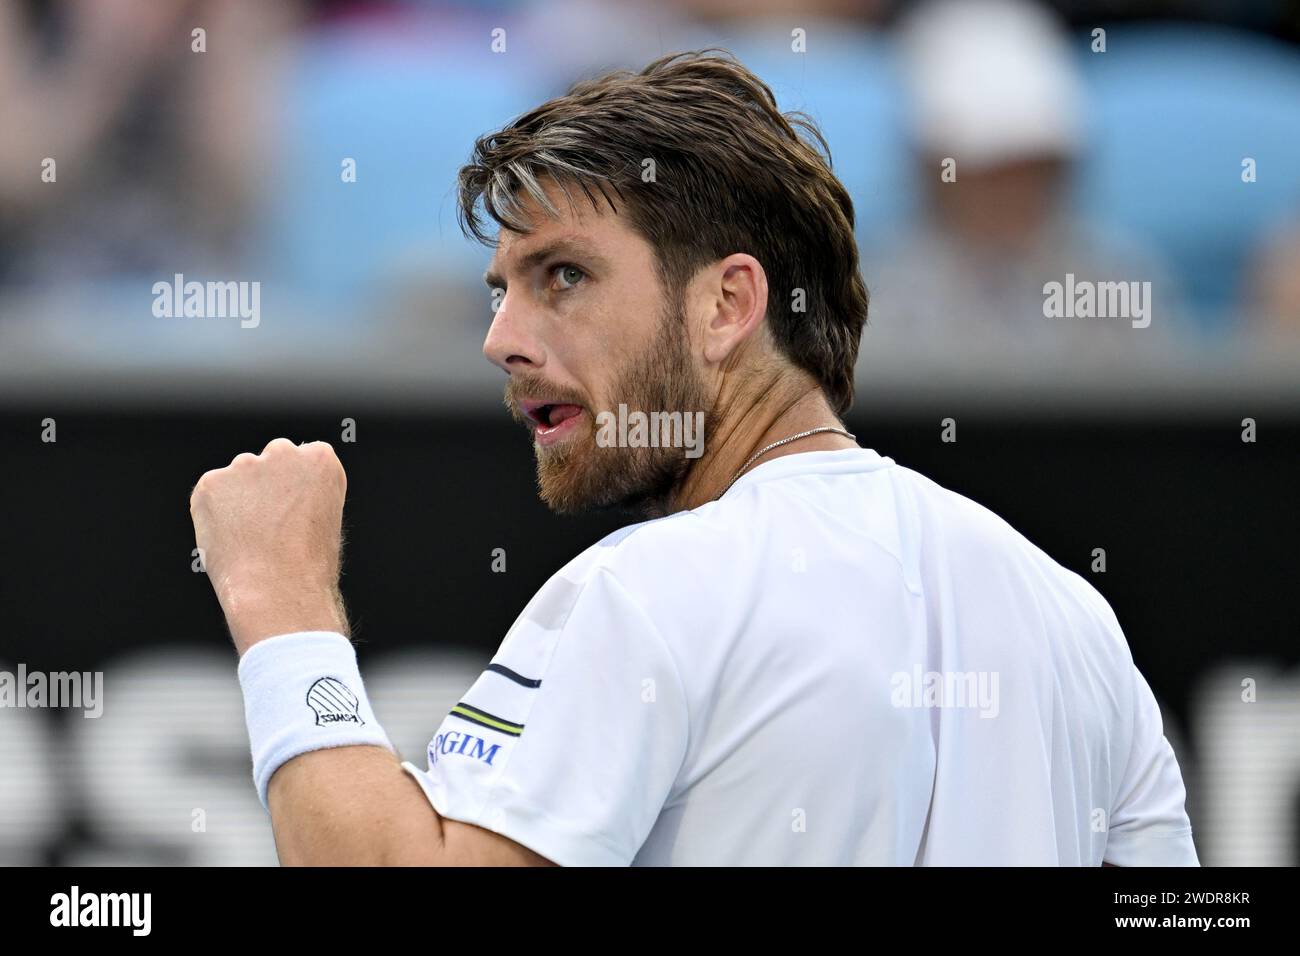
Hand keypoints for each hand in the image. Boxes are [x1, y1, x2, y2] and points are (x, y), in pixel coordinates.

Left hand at [190, 438, 349, 654]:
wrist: (278, 588)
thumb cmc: (308, 566)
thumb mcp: (326, 520)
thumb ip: (305, 494)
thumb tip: (280, 497)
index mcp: (320, 459)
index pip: (305, 456)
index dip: (298, 486)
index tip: (295, 508)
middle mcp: (283, 452)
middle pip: (271, 458)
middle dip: (267, 483)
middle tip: (267, 524)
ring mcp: (244, 465)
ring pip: (238, 478)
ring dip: (239, 499)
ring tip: (248, 540)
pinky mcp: (211, 483)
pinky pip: (210, 495)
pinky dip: (213, 515)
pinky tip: (229, 541)